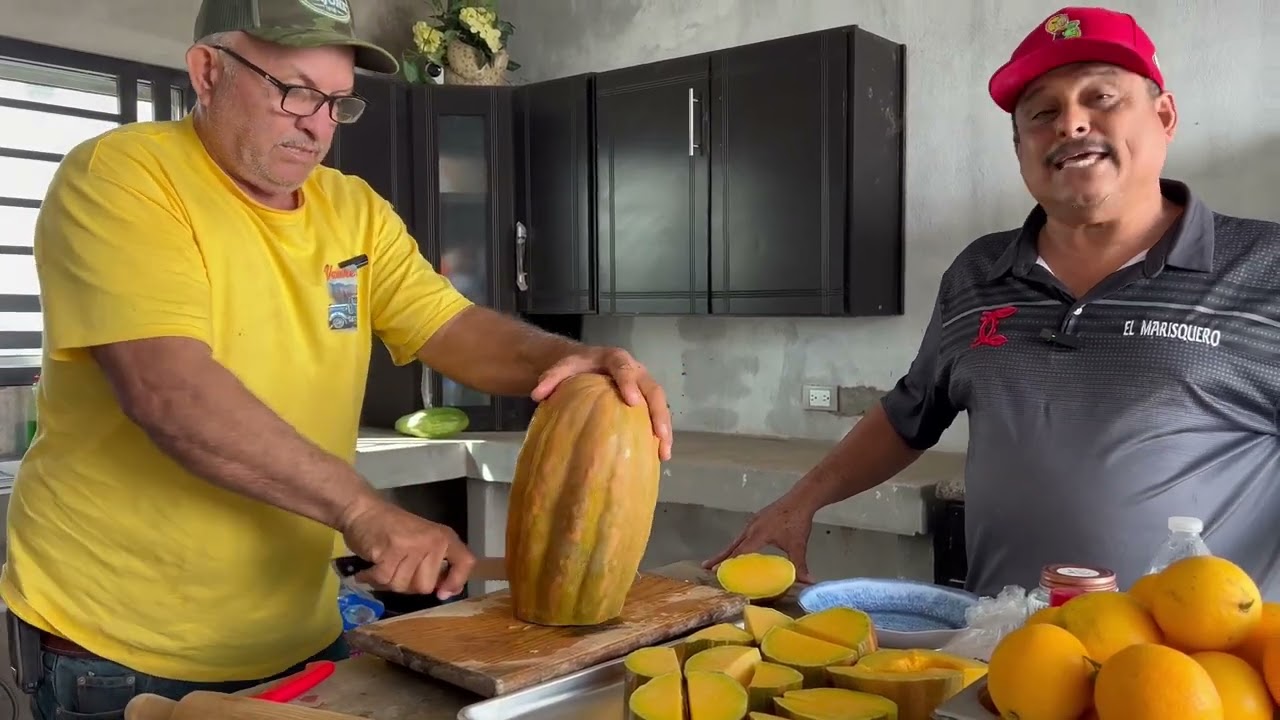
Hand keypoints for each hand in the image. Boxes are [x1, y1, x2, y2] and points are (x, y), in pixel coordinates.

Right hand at [338, 496, 474, 598]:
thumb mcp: (423, 541)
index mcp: (445, 538)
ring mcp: (412, 545)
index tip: (441, 593)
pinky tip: (367, 570)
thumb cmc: (393, 529)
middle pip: (425, 586)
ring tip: (382, 564)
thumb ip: (435, 565)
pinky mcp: (390, 550)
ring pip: (401, 585)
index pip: (466, 562)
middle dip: (407, 585)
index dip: (456, 582)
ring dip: (386, 582)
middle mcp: (433, 541)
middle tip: (396, 569)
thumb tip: (446, 594)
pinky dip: (371, 579)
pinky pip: (383, 580)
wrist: (364, 510)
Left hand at [531, 347, 672, 460]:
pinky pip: (656, 416)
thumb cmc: (578, 366)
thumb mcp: (563, 366)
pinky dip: (659, 435)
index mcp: (616, 359)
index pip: (624, 368)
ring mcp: (643, 386)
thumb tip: (536, 395)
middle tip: (659, 434)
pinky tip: (658, 456)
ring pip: (660, 405)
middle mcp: (636, 371)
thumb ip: (551, 378)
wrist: (588, 362)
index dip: (630, 384)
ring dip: (664, 428)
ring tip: (664, 453)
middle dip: (658, 412)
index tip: (632, 402)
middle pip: (653, 390)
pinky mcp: (645, 401)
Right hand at [702, 496, 816, 583]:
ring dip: (727, 550)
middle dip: (719, 557)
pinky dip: (736, 544)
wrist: (801, 499)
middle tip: (705, 567)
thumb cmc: (798, 522)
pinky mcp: (757, 519)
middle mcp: (751, 528)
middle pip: (732, 545)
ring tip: (718, 561)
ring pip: (736, 539)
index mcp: (758, 535)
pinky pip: (743, 535)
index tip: (714, 572)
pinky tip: (739, 550)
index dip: (727, 563)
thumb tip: (809, 583)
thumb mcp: (798, 545)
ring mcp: (753, 522)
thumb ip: (800, 565)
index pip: (739, 552)